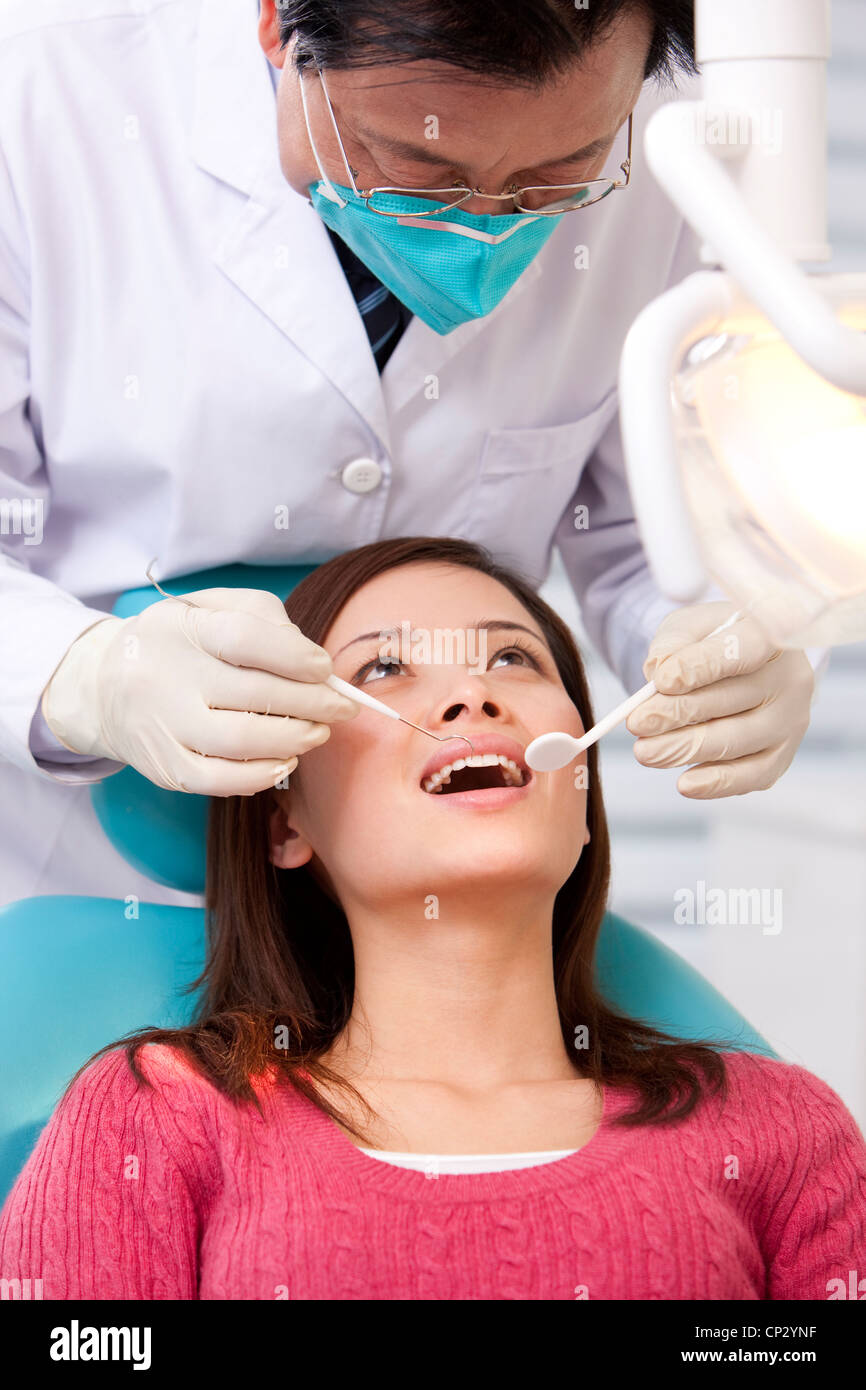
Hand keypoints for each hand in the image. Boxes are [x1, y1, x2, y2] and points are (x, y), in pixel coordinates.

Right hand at [41, 588, 358, 794]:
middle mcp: (167, 677)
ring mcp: (164, 726)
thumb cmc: (179, 643)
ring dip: (295, 738)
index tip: (324, 667)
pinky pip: (220, 780)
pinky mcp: (165, 768)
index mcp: (180, 628)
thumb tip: (312, 659)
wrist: (105, 687)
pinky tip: (286, 760)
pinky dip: (263, 774)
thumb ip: (263, 617)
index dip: (295, 655)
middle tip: (342, 707)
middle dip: (313, 703)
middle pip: (254, 693)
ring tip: (318, 732)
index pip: (245, 638)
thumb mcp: (210, 607)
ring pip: (242, 740)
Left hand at [625, 601, 813, 798]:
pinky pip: (752, 776)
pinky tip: (685, 784)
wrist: (737, 666)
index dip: (699, 668)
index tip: (661, 681)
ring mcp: (790, 720)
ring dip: (684, 749)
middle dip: (676, 714)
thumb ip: (672, 642)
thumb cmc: (709, 643)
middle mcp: (790, 678)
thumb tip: (658, 672)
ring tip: (645, 752)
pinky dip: (717, 783)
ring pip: (735, 741)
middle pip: (731, 701)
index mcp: (769, 636)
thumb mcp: (688, 626)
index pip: (739, 651)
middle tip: (637, 723)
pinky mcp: (782, 755)